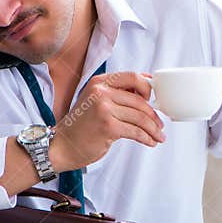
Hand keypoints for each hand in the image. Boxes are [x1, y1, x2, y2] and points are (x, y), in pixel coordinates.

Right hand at [49, 71, 164, 171]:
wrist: (62, 145)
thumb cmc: (81, 126)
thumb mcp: (95, 101)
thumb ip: (116, 93)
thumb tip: (145, 86)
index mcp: (99, 82)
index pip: (132, 76)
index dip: (147, 88)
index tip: (153, 100)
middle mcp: (101, 92)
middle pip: (139, 100)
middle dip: (154, 115)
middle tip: (160, 125)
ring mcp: (104, 109)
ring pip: (140, 117)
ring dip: (153, 129)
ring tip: (158, 136)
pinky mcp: (108, 127)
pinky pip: (136, 131)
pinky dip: (146, 138)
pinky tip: (150, 142)